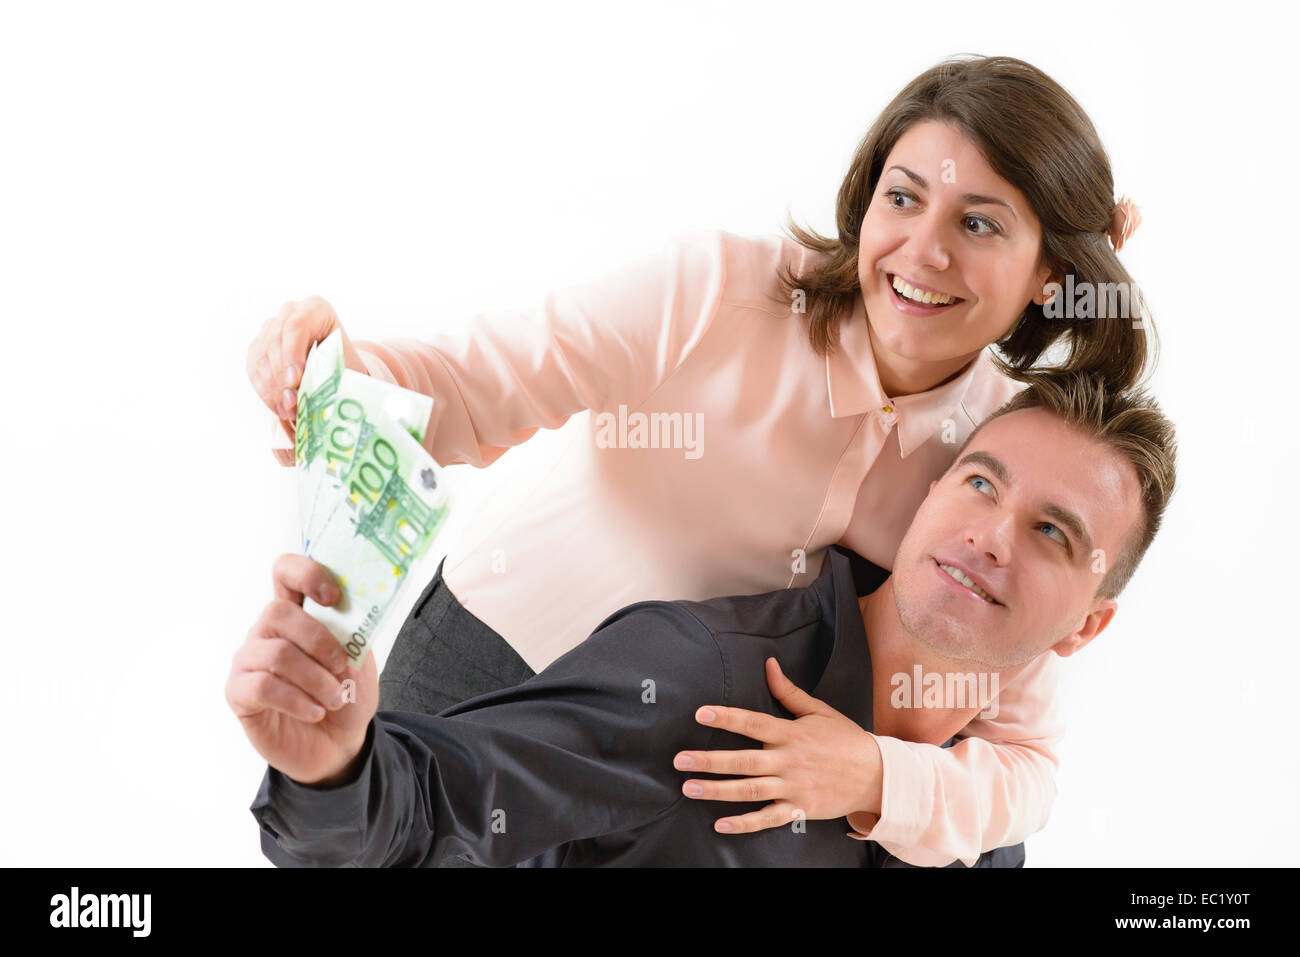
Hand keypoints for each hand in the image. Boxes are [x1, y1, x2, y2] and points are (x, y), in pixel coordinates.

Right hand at [226, 553, 377, 786]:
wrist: (338, 746)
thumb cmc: (346, 694)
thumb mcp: (361, 659)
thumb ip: (352, 632)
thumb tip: (350, 613)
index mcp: (298, 614)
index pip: (286, 572)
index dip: (306, 573)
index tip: (333, 596)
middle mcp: (267, 631)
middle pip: (277, 612)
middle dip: (318, 640)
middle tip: (343, 667)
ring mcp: (249, 660)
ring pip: (276, 654)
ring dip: (315, 678)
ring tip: (335, 699)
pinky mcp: (239, 693)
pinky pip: (262, 686)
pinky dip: (297, 700)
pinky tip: (315, 712)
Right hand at [246, 295, 367, 465]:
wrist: (335, 363)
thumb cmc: (345, 362)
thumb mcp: (346, 363)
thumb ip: (333, 374)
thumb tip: (320, 397)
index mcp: (315, 308)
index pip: (296, 327)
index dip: (293, 354)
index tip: (296, 380)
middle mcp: (289, 313)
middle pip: (276, 343)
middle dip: (283, 379)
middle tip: (293, 405)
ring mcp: (270, 328)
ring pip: (262, 357)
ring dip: (274, 389)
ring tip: (289, 412)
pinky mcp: (259, 346)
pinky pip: (254, 369)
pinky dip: (265, 391)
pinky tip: (279, 407)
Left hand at [673, 657, 882, 834]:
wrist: (878, 775)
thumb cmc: (846, 740)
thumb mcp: (819, 711)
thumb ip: (789, 692)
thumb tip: (769, 664)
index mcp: (791, 733)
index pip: (753, 723)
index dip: (726, 717)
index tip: (700, 714)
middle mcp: (789, 760)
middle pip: (743, 760)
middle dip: (709, 760)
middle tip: (679, 760)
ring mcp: (793, 787)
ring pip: (749, 790)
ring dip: (717, 790)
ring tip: (689, 788)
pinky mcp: (799, 809)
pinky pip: (767, 818)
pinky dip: (744, 823)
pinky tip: (720, 823)